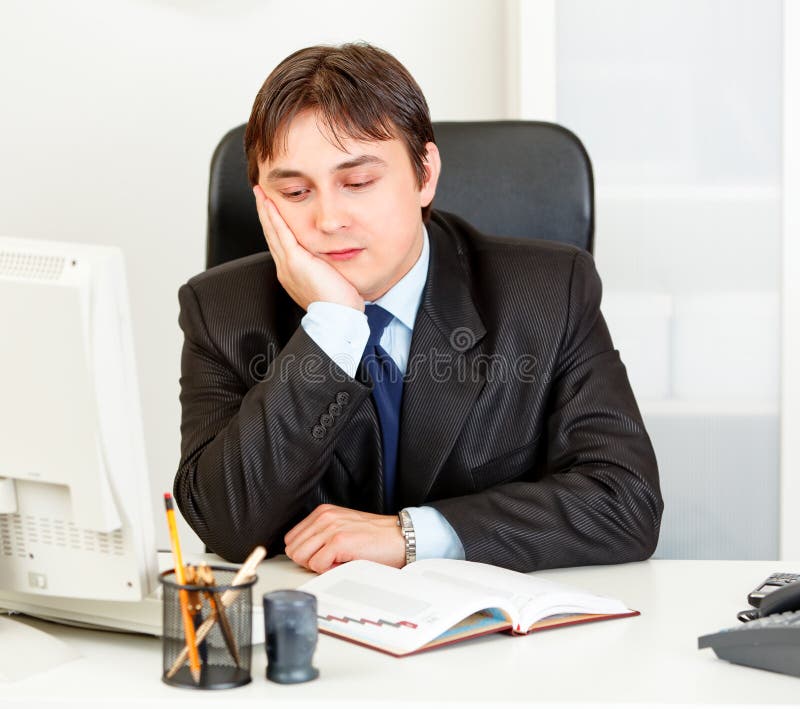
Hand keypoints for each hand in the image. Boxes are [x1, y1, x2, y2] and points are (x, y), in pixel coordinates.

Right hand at [253, 185, 363, 311]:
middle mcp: (285, 269)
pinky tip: (268, 203)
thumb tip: (330, 259)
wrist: (337, 318)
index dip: (274, 226)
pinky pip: (280, 233)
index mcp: (292, 274)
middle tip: (259, 194)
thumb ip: (324, 267)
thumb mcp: (330, 280)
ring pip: (272, 231)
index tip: (271, 211)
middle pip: (271, 234)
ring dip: (265, 210)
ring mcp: (288, 265)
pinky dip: (273, 216)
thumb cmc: (339, 305)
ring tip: (260, 193)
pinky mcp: (295, 261)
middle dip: (264, 213)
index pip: (280, 244)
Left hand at [284, 504, 404, 572]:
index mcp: (323, 513)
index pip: (292, 538)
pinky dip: (329, 569)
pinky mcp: (339, 541)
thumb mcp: (342, 527)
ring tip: (338, 559)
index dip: (306, 553)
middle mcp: (325, 517)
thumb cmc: (374, 537)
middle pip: (293, 549)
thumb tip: (300, 553)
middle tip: (331, 559)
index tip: (322, 554)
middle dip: (309, 560)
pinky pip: (317, 565)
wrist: (399, 538)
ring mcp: (331, 528)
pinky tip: (344, 562)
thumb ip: (320, 535)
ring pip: (301, 557)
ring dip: (318, 565)